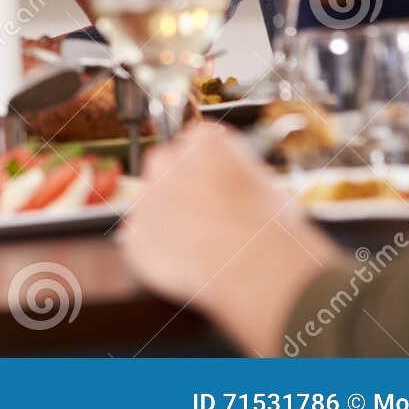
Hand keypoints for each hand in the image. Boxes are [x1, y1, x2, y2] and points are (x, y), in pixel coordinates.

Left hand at [118, 122, 339, 353]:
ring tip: (202, 242)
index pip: (196, 142)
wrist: (258, 268)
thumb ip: (231, 173)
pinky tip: (189, 263)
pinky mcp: (137, 237)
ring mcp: (146, 199)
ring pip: (152, 204)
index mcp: (202, 141)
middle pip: (164, 164)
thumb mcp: (263, 182)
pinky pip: (144, 241)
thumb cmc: (270, 227)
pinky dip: (160, 252)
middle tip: (203, 212)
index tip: (218, 182)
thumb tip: (226, 184)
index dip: (210, 166)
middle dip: (179, 184)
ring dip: (169, 218)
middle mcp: (166, 161)